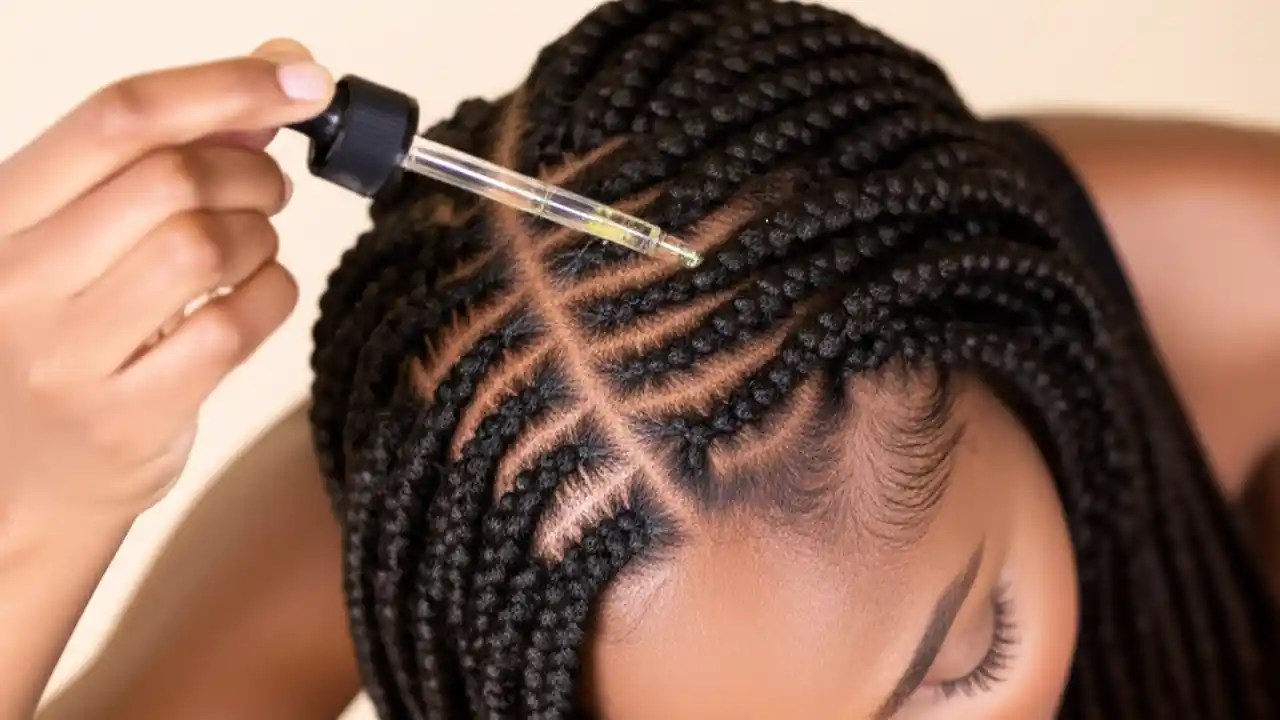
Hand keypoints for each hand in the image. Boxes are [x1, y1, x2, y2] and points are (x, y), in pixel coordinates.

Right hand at [0, 39, 333, 523]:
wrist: (16, 489)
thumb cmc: (55, 347)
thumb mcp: (78, 242)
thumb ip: (167, 158)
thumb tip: (271, 82)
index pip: (118, 118)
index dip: (225, 86)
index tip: (300, 80)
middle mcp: (17, 280)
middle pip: (172, 179)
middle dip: (251, 174)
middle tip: (266, 190)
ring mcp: (67, 356)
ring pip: (205, 248)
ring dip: (259, 237)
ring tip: (249, 249)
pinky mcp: (126, 417)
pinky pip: (233, 326)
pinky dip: (272, 296)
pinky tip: (258, 296)